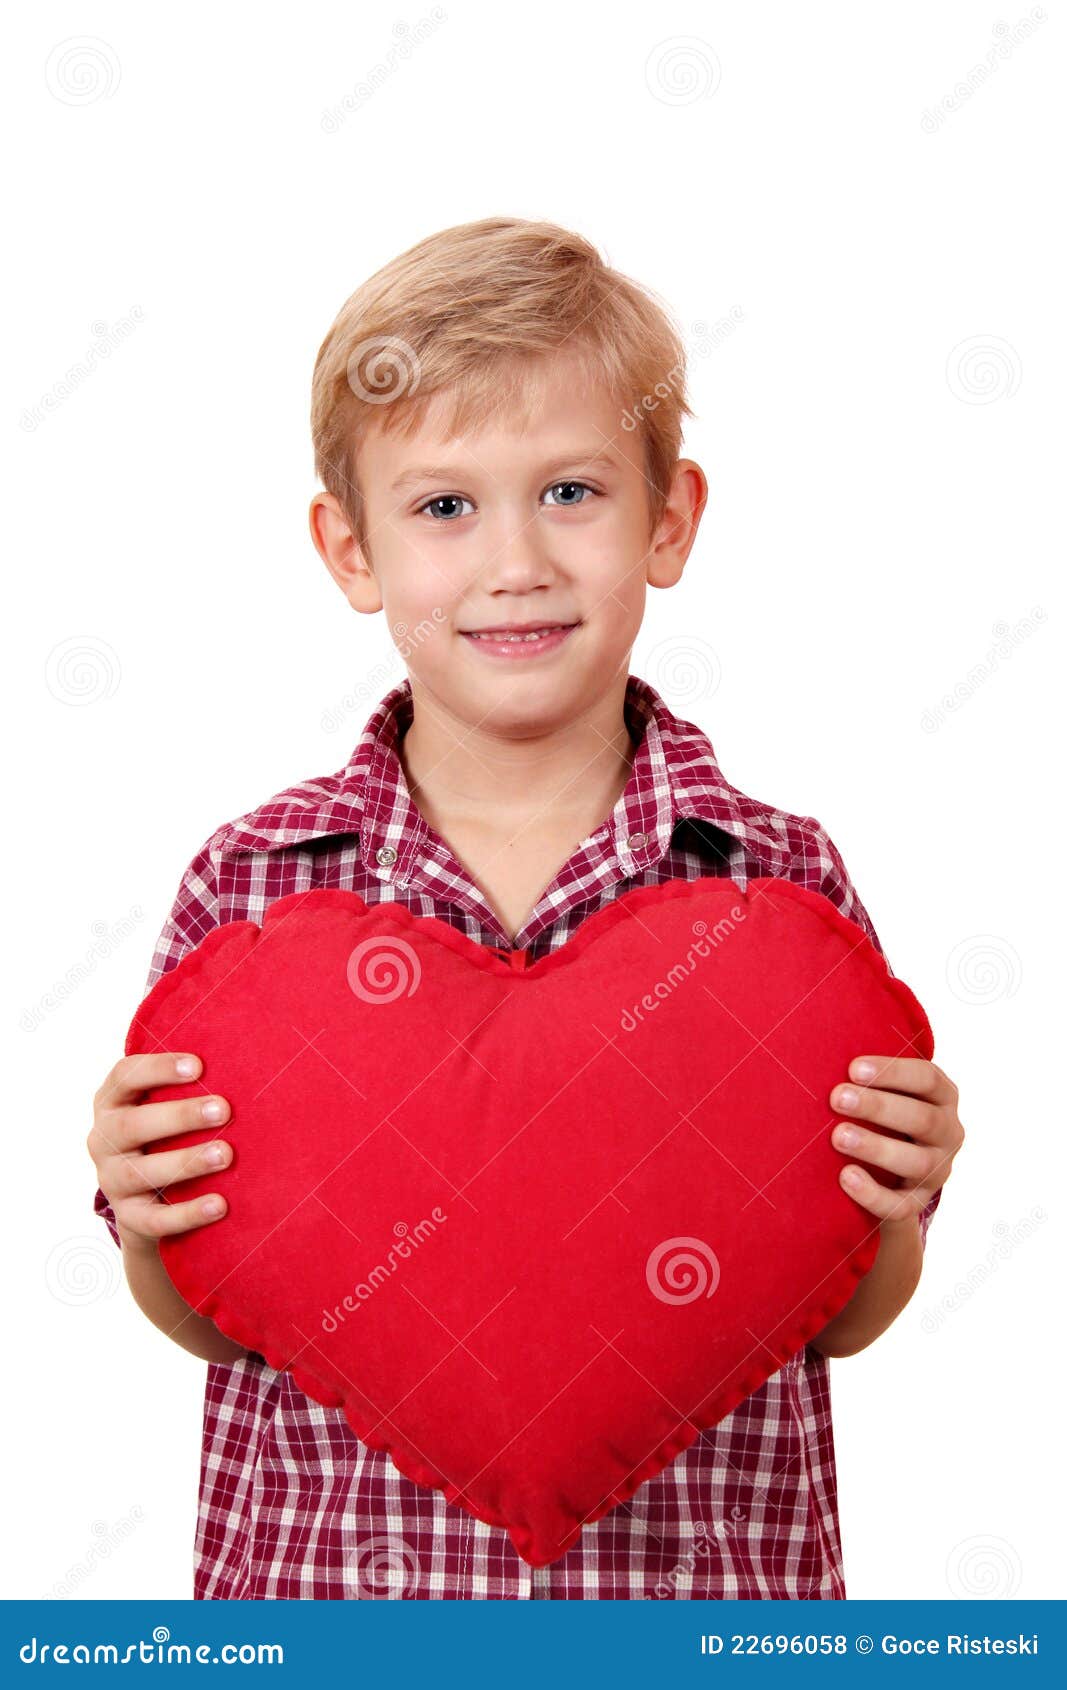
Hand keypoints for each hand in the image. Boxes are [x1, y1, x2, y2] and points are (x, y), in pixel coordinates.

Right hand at [87, 1052, 232, 1250]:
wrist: (147, 1201)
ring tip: (226, 1154)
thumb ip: (189, 1084)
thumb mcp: (165, 1104)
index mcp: (113, 1102)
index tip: (198, 1065)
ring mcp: (113, 1181)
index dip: (159, 1068)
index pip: (125, 1076)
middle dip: (179, 1116)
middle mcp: (104, 1140)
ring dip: (186, 1162)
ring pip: (142, 1173)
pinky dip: (188, 1213)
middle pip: (131, 1125)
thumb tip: (249, 1054)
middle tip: (223, 1109)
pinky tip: (220, 1205)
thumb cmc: (168, 1134)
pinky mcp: (130, 1217)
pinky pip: (155, 1220)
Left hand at [829, 1056, 963, 1230]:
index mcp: (942, 1097)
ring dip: (876, 1147)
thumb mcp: (885, 1091)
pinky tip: (845, 1177)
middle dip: (879, 1107)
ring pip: (917, 1163)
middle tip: (837, 1098)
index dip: (892, 1072)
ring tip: (838, 1136)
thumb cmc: (880, 1115)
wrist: (890, 1175)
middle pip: (923, 1119)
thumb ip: (866, 1077)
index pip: (927, 1079)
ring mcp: (936, 1172)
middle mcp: (948, 1134)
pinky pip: (901, 1206)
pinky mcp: (917, 1204)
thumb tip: (818, 1053)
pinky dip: (873, 1194)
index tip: (852, 1068)